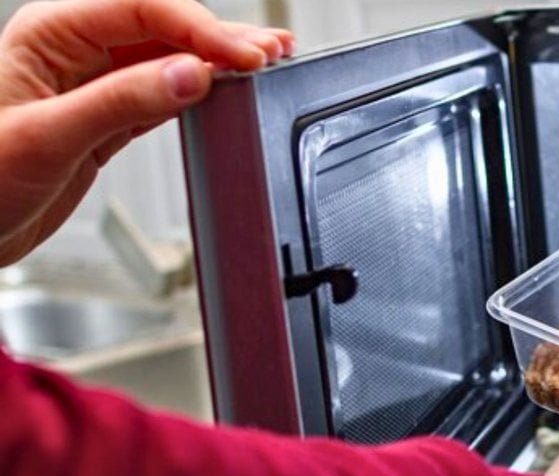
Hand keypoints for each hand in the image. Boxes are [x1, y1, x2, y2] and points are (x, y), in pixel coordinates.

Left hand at [0, 0, 293, 264]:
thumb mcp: (47, 140)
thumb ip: (121, 104)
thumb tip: (188, 75)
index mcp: (50, 34)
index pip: (142, 9)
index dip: (200, 29)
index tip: (243, 57)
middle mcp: (74, 50)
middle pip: (163, 25)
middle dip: (220, 36)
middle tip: (271, 53)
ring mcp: (93, 84)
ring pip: (170, 57)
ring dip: (218, 59)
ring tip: (268, 59)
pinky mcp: (107, 118)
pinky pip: (164, 93)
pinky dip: (202, 90)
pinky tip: (230, 89)